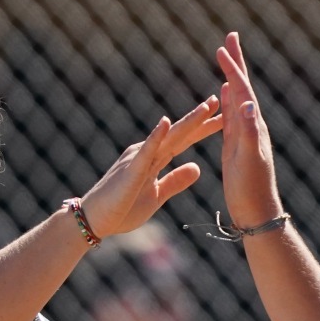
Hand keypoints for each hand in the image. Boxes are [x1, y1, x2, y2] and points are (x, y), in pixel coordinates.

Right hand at [77, 97, 222, 239]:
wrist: (95, 221)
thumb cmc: (122, 209)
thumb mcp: (156, 195)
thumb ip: (176, 181)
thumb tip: (198, 167)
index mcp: (154, 158)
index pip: (184, 140)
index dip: (203, 128)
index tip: (224, 116)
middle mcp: (147, 152)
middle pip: (180, 133)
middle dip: (201, 118)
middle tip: (221, 99)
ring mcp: (138, 158)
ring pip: (168, 137)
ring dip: (188, 122)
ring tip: (206, 107)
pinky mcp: (130, 170)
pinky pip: (146, 151)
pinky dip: (156, 136)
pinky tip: (166, 122)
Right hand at [216, 32, 284, 227]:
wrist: (256, 212)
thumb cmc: (251, 189)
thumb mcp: (248, 159)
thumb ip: (248, 131)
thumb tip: (249, 103)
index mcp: (253, 126)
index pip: (242, 90)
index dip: (233, 68)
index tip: (222, 47)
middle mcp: (251, 125)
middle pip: (242, 86)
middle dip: (236, 61)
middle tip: (230, 36)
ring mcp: (243, 134)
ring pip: (236, 97)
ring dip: (231, 76)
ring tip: (226, 57)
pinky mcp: (235, 145)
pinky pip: (231, 115)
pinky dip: (227, 100)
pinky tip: (224, 93)